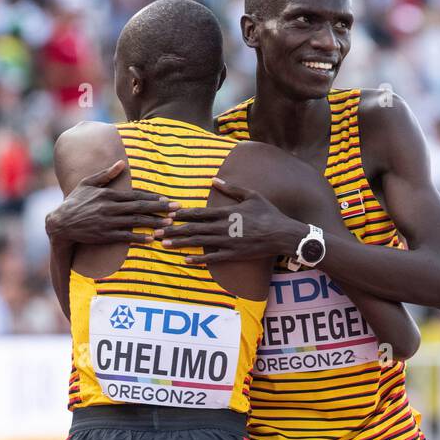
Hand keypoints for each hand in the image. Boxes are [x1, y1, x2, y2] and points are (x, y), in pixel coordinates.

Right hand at [45, 161, 177, 245]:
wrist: (61, 223)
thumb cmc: (75, 201)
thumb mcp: (88, 183)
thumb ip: (106, 174)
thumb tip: (121, 163)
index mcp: (108, 194)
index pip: (135, 196)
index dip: (152, 198)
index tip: (166, 199)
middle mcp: (110, 208)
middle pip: (139, 208)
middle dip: (159, 209)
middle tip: (176, 210)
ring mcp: (108, 222)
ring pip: (135, 222)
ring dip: (153, 223)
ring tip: (169, 224)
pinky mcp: (105, 235)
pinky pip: (125, 237)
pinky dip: (139, 238)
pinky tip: (151, 239)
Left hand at [157, 178, 303, 265]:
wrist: (282, 234)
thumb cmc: (268, 213)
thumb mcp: (251, 195)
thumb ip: (231, 188)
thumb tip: (214, 179)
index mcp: (226, 212)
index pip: (198, 213)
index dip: (181, 213)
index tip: (166, 213)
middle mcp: (223, 227)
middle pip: (193, 228)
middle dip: (173, 230)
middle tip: (156, 231)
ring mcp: (227, 242)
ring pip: (199, 243)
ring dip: (180, 243)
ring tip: (164, 244)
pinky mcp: (233, 254)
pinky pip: (213, 258)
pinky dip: (199, 259)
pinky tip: (186, 260)